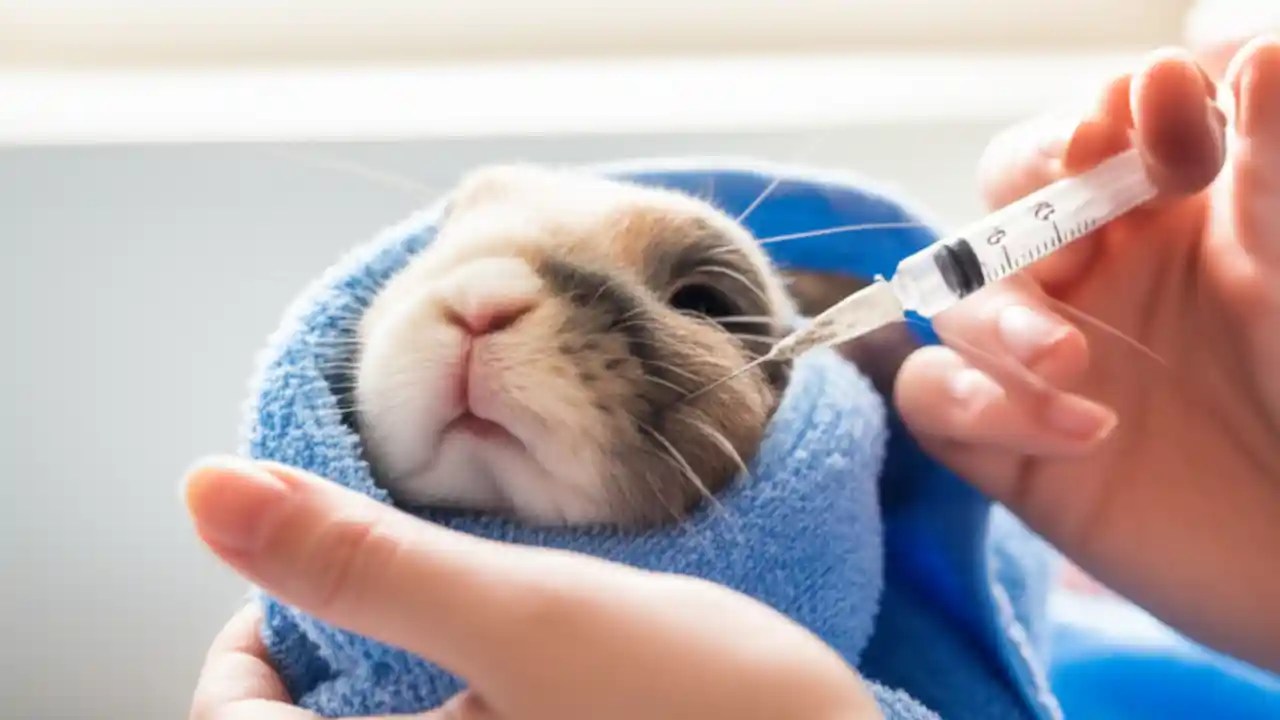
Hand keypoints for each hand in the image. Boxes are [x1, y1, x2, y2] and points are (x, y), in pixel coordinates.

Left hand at [184, 457, 881, 719]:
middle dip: (331, 648)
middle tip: (403, 578)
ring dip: (394, 669)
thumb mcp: (529, 617)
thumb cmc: (708, 714)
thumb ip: (366, 561)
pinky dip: (457, 693)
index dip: (247, 644)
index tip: (311, 574)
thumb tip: (208, 493)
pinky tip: (517, 656)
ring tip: (465, 604)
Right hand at [887, 38, 1279, 669]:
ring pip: (957, 303)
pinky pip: (936, 401)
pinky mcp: (1008, 449)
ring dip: (1004, 320)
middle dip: (1027, 190)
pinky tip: (1083, 432)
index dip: (1096, 121)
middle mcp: (1090, 282)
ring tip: (1072, 360)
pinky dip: (981, 405)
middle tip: (1076, 175)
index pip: (1085, 141)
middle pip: (999, 204)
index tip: (1151, 111)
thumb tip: (1240, 48)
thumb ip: (1273, 155)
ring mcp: (1041, 364)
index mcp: (1158, 225)